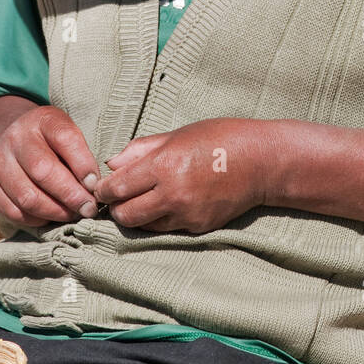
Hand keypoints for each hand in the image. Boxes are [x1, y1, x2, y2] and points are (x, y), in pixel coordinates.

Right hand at [0, 103, 100, 226]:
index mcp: (43, 120)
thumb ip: (81, 154)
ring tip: (72, 215)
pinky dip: (35, 219)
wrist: (8, 133)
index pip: (65, 139)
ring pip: (27, 196)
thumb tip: (93, 188)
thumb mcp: (66, 132)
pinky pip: (13, 210)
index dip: (83, 165)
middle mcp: (17, 138)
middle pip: (43, 171)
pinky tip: (50, 217)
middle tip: (89, 208)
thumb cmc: (49, 138)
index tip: (96, 185)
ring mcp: (0, 161)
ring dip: (55, 212)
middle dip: (71, 195)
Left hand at [92, 119, 270, 233]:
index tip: (102, 186)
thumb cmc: (219, 138)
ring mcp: (187, 214)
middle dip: (116, 207)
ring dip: (138, 215)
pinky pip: (167, 228)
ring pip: (144, 226)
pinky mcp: (198, 227)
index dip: (103, 189)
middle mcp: (172, 194)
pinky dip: (161, 219)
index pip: (116, 188)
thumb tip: (112, 164)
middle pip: (125, 215)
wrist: (261, 162)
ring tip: (144, 199)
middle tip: (119, 197)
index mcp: (164, 165)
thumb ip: (140, 150)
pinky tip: (168, 204)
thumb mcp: (177, 135)